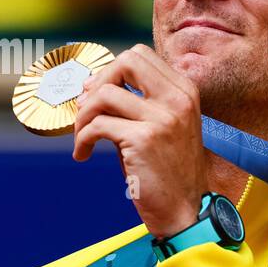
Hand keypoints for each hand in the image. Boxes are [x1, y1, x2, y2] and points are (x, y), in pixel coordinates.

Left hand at [72, 44, 208, 237]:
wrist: (186, 211)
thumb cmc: (169, 172)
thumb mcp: (163, 127)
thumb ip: (138, 102)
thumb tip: (92, 84)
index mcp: (185, 92)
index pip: (140, 56)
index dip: (111, 71)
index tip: (99, 95)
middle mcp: (178, 100)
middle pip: (126, 61)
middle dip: (98, 81)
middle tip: (88, 108)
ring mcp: (163, 118)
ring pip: (104, 94)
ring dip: (83, 115)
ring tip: (81, 136)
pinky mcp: (144, 140)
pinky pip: (97, 126)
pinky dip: (81, 139)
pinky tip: (83, 154)